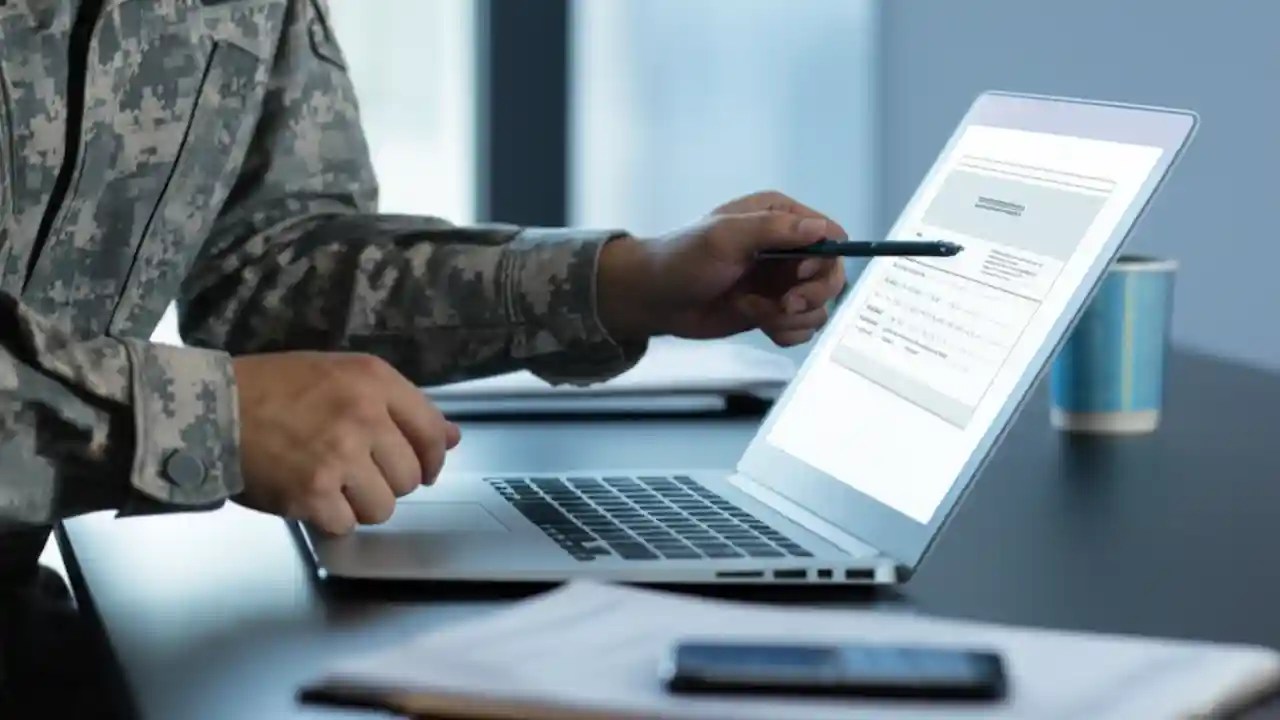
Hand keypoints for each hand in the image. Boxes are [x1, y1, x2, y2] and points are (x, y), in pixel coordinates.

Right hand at [231, 352, 460, 534]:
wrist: (208, 408)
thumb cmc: (273, 389)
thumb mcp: (342, 376)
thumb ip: (400, 405)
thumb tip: (453, 438)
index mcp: (374, 381)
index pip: (432, 431)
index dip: (433, 458)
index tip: (423, 470)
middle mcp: (363, 417)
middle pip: (410, 477)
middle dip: (389, 483)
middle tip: (358, 475)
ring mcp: (338, 457)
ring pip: (384, 507)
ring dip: (361, 505)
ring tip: (332, 486)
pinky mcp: (312, 494)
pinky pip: (347, 525)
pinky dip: (330, 519)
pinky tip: (309, 497)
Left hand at [598, 191, 847, 346]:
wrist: (653, 300)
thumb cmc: (682, 259)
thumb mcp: (725, 237)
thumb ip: (773, 230)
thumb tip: (821, 230)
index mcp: (778, 217)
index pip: (829, 235)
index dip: (824, 259)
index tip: (798, 273)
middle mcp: (785, 248)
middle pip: (831, 276)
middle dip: (812, 295)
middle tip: (785, 305)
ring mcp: (780, 282)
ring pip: (818, 307)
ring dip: (792, 317)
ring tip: (754, 310)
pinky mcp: (772, 310)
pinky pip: (801, 327)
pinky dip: (786, 332)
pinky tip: (759, 324)